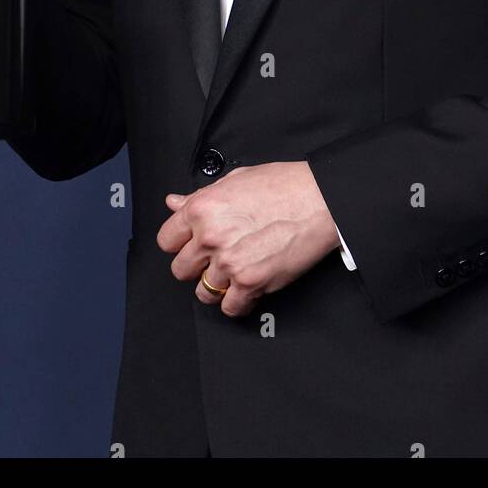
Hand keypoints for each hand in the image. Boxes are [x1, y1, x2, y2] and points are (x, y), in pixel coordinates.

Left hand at [156, 161, 340, 316]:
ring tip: (233, 274)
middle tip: (214, 260)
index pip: (166, 240)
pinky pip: (229, 307)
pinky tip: (246, 288)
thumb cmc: (285, 186)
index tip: (189, 246)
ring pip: (203, 292)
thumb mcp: (236, 180)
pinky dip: (237, 302)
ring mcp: (229, 262)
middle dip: (196, 266)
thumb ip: (201, 196)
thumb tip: (175, 203)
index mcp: (203, 208)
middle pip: (180, 269)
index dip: (180, 243)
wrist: (320, 200)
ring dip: (217, 286)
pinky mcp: (250, 282)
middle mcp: (210, 236)